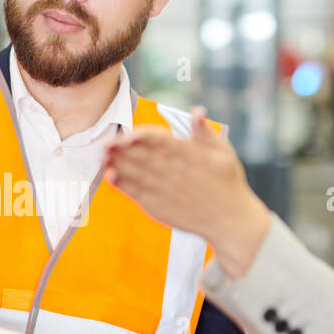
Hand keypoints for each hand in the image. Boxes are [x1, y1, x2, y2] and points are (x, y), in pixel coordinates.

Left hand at [104, 106, 269, 278]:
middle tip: (105, 141)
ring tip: (102, 155)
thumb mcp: (224, 153)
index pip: (162, 142)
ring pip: (138, 175)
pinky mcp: (162, 208)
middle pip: (144, 158)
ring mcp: (168, 192)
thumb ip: (205, 133)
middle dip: (121, 149)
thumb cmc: (228, 183)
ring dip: (117, 164)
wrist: (231, 222)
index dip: (143, 136)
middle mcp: (178, 174)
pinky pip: (138, 195)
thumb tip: (197, 111)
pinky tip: (111, 176)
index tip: (128, 133)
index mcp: (193, 157)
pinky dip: (124, 185)